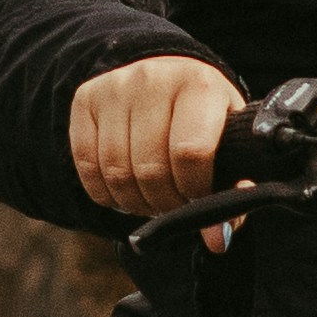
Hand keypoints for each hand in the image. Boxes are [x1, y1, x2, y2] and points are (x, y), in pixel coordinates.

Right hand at [68, 51, 244, 233]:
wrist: (166, 75)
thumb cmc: (203, 117)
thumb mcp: (228, 143)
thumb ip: (231, 191)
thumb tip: (216, 241)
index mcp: (200, 86)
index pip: (190, 154)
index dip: (194, 191)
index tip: (198, 198)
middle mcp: (154, 80)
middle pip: (149, 169)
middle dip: (163, 202)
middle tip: (174, 203)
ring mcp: (115, 87)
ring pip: (116, 172)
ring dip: (134, 201)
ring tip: (151, 198)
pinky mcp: (85, 98)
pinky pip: (87, 166)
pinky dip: (106, 192)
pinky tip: (126, 189)